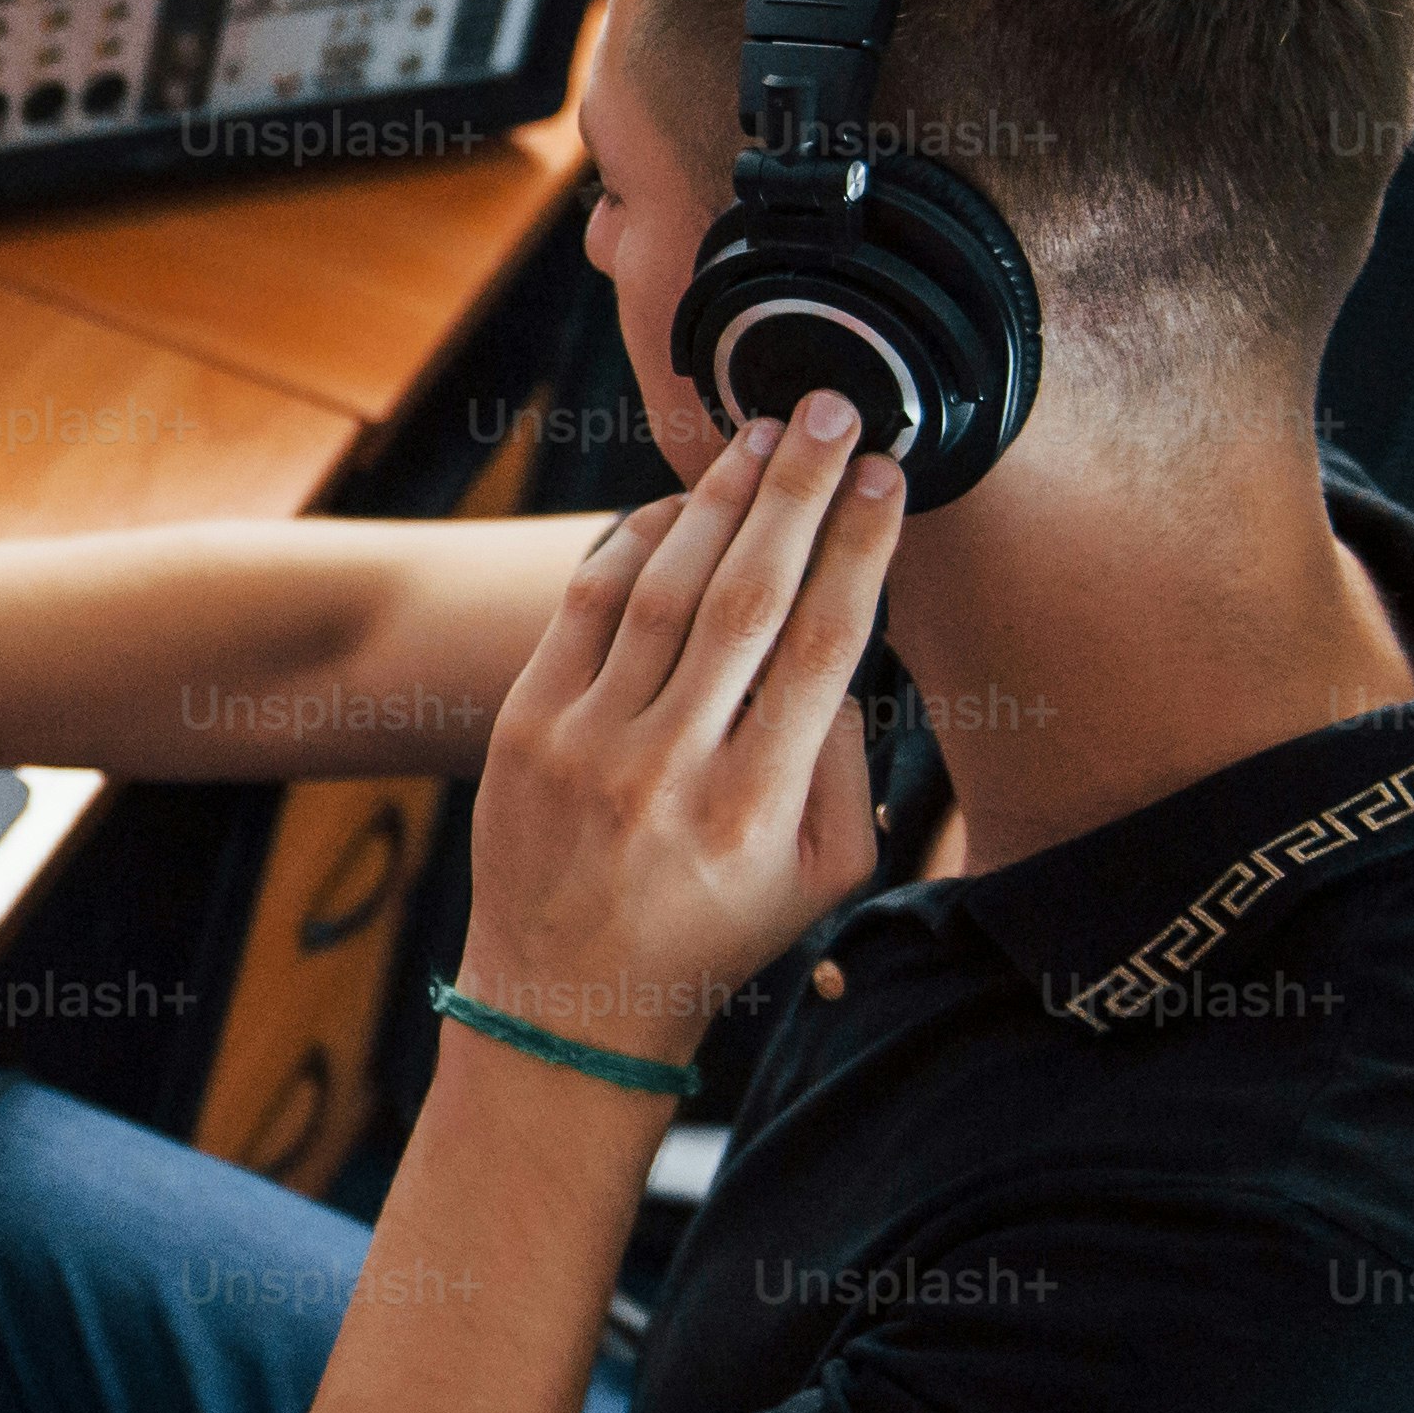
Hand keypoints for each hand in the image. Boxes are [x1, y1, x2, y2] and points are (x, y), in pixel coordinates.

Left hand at [455, 394, 900, 1069]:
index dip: (860, 549)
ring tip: (762, 438)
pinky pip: (584, 607)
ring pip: (661, 590)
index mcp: (758, 812)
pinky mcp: (524, 729)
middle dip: (796, 492)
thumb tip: (846, 643)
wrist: (568, 1001)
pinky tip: (677, 503)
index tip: (889, 477)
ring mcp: (586, 746)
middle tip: (832, 411)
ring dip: (716, 500)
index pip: (823, 649)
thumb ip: (852, 765)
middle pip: (745, 597)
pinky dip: (632, 544)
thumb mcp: (825, 878)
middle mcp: (669, 772)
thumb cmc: (718, 930)